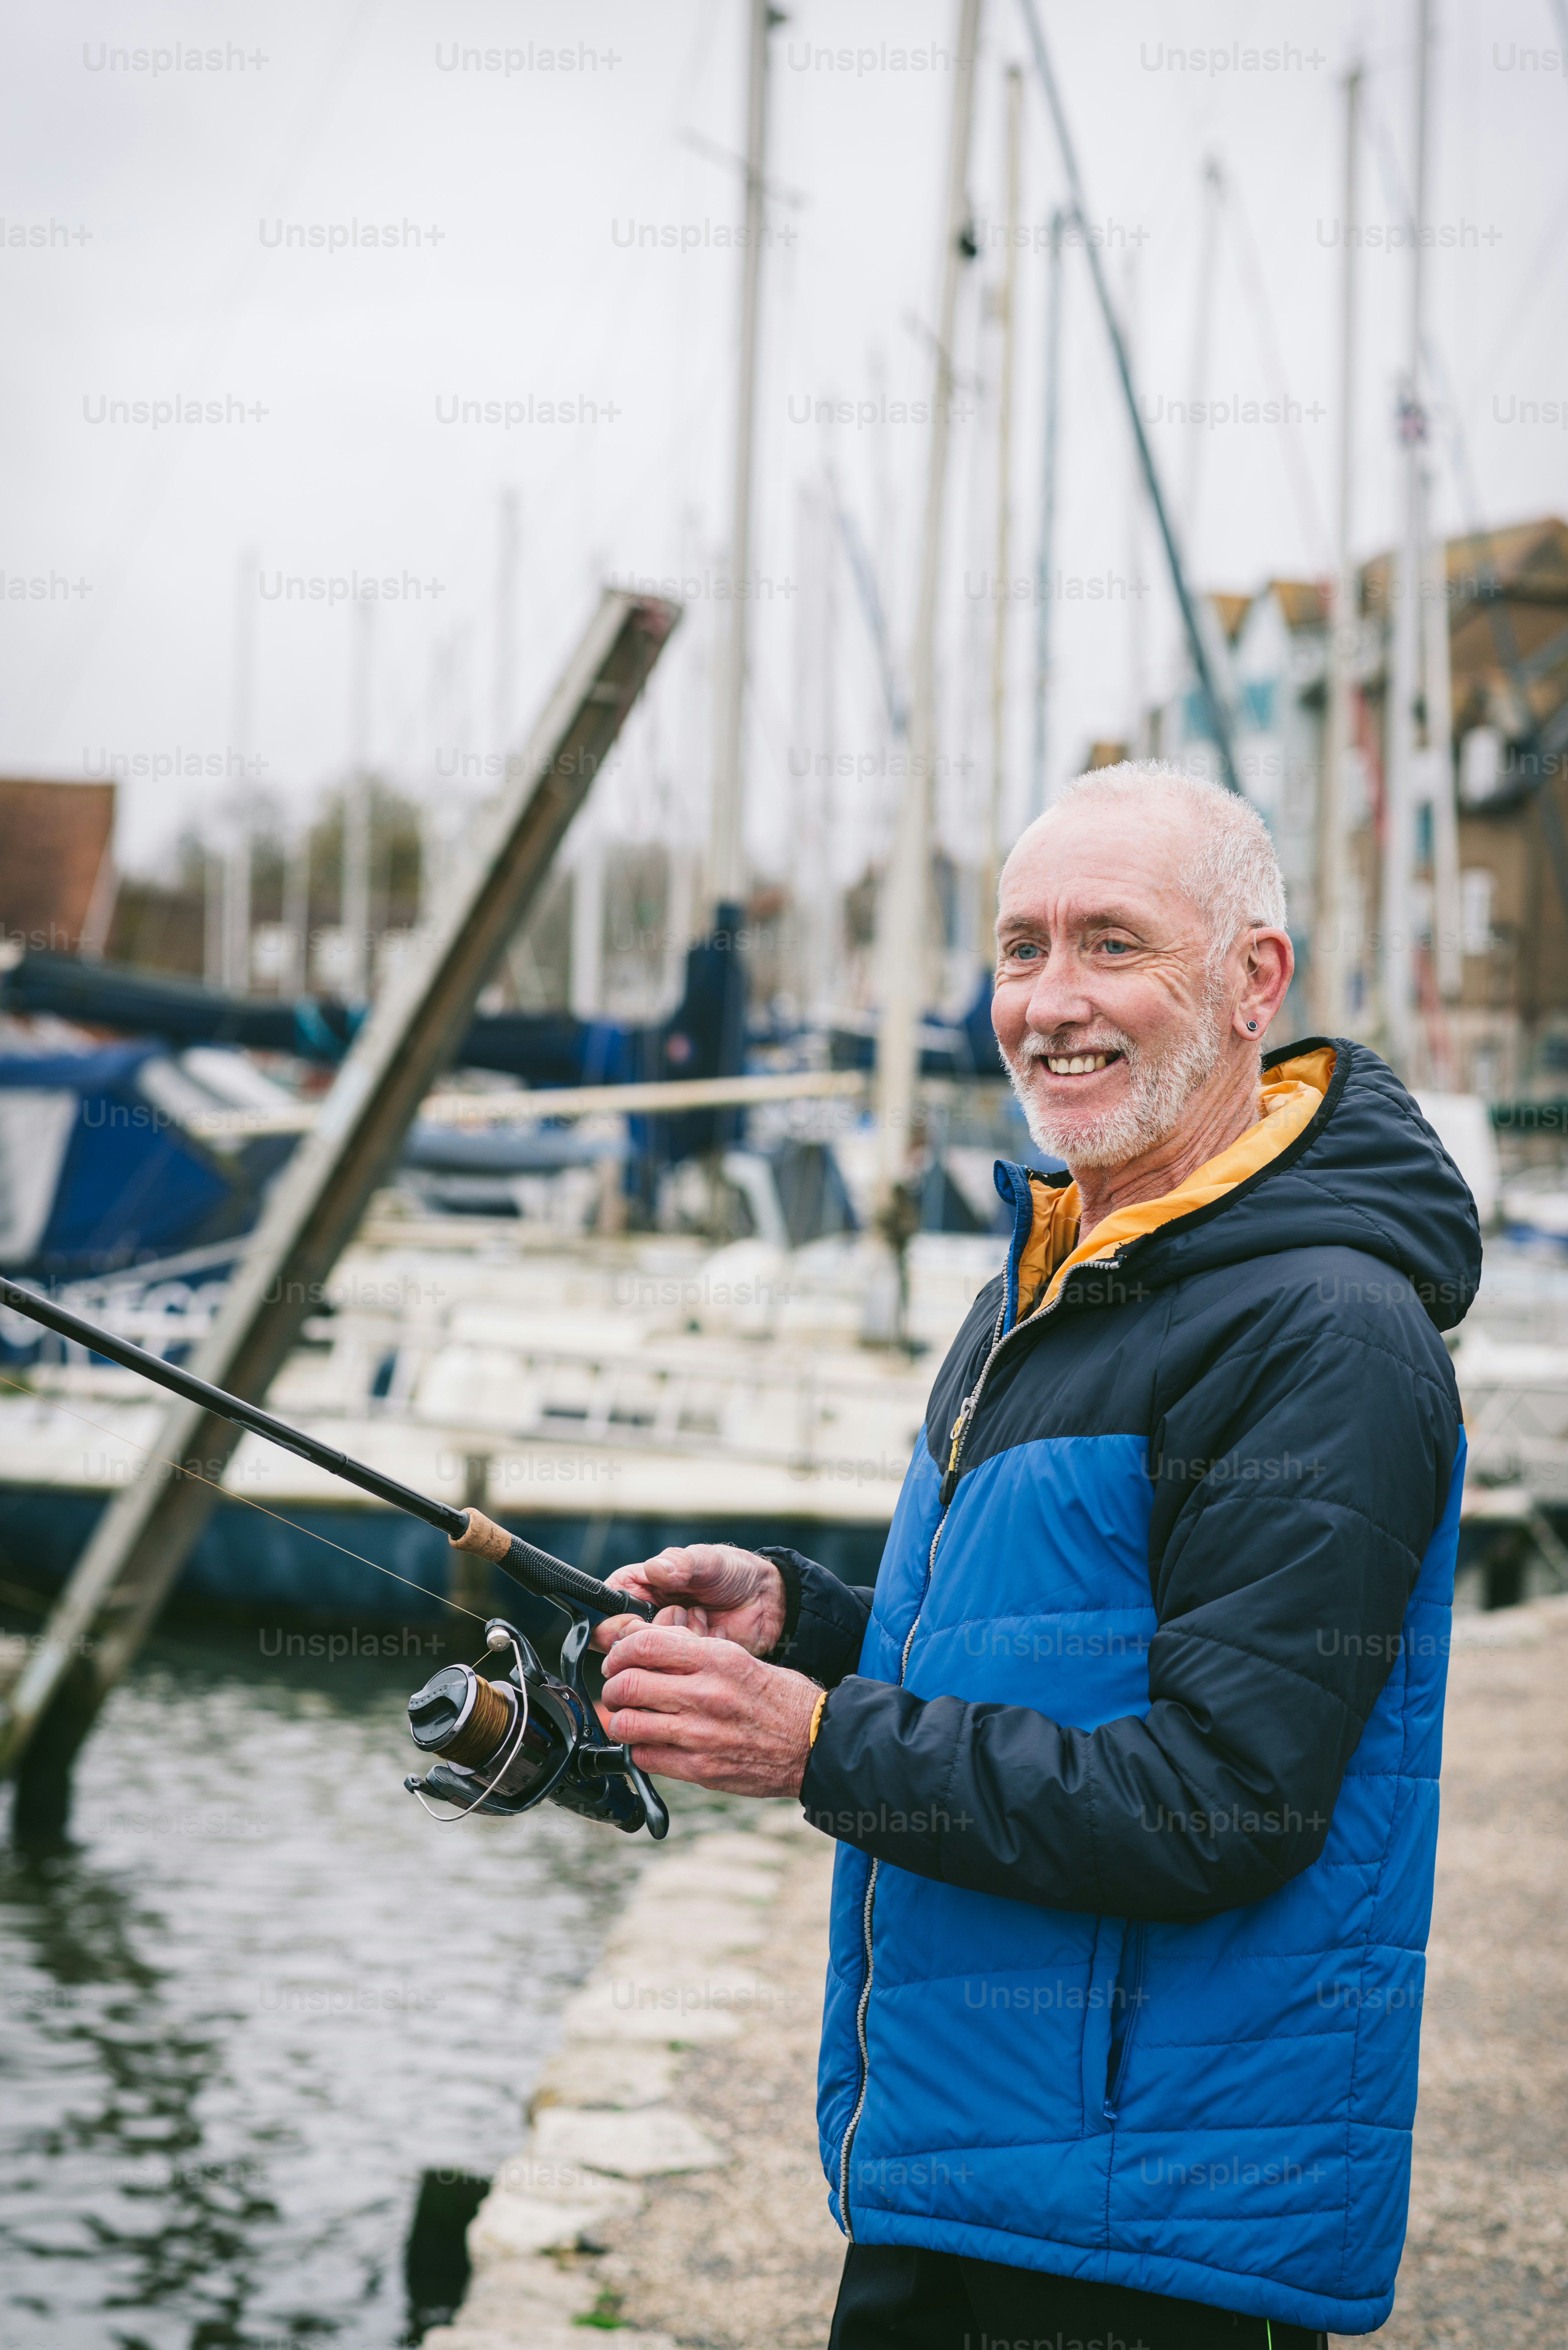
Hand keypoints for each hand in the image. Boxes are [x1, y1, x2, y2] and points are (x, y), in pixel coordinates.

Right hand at [589, 1543, 785, 1656]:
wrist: (767, 1600)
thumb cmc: (732, 1572)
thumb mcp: (708, 1561)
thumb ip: (682, 1565)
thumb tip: (656, 1569)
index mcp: (639, 1587)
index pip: (607, 1612)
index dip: (618, 1623)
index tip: (640, 1622)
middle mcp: (645, 1617)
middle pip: (622, 1643)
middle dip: (650, 1635)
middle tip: (679, 1616)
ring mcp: (665, 1643)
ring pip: (650, 1658)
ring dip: (679, 1637)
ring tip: (703, 1615)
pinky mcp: (683, 1663)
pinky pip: (677, 1670)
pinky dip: (697, 1651)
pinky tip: (714, 1632)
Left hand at [600, 1624, 818, 1797]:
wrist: (815, 1745)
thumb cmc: (780, 1699)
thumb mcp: (741, 1659)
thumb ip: (695, 1652)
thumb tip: (647, 1646)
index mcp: (718, 1659)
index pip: (645, 1645)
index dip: (620, 1651)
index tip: (618, 1658)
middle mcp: (706, 1695)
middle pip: (628, 1685)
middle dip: (612, 1687)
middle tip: (616, 1689)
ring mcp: (700, 1735)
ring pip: (628, 1725)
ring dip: (620, 1720)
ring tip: (628, 1718)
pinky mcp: (700, 1770)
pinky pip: (645, 1758)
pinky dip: (638, 1749)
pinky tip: (649, 1743)